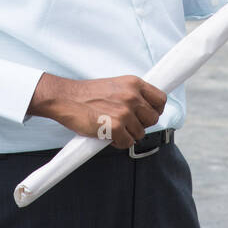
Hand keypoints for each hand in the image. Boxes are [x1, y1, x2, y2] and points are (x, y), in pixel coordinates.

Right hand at [27, 73, 167, 148]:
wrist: (65, 98)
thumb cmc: (87, 94)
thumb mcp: (115, 86)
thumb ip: (132, 94)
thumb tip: (146, 110)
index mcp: (134, 83)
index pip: (161, 100)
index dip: (155, 110)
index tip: (147, 114)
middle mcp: (132, 96)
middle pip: (153, 119)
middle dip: (141, 124)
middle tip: (127, 123)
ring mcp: (125, 112)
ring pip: (140, 133)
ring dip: (128, 134)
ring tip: (113, 127)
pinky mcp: (115, 127)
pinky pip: (127, 143)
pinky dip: (118, 142)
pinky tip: (108, 134)